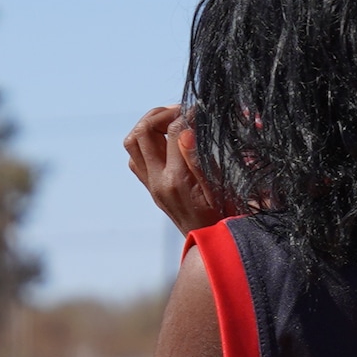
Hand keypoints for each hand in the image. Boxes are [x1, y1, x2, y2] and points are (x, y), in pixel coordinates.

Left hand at [125, 105, 239, 230]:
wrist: (210, 247)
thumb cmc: (224, 217)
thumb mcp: (220, 188)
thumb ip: (200, 159)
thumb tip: (184, 129)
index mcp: (177, 180)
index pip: (173, 131)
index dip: (187, 114)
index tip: (201, 109)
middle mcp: (158, 182)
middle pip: (142, 132)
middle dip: (160, 113)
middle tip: (181, 110)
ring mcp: (151, 186)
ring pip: (132, 143)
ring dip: (148, 125)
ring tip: (170, 121)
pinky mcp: (151, 189)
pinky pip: (135, 158)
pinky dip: (145, 142)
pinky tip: (165, 142)